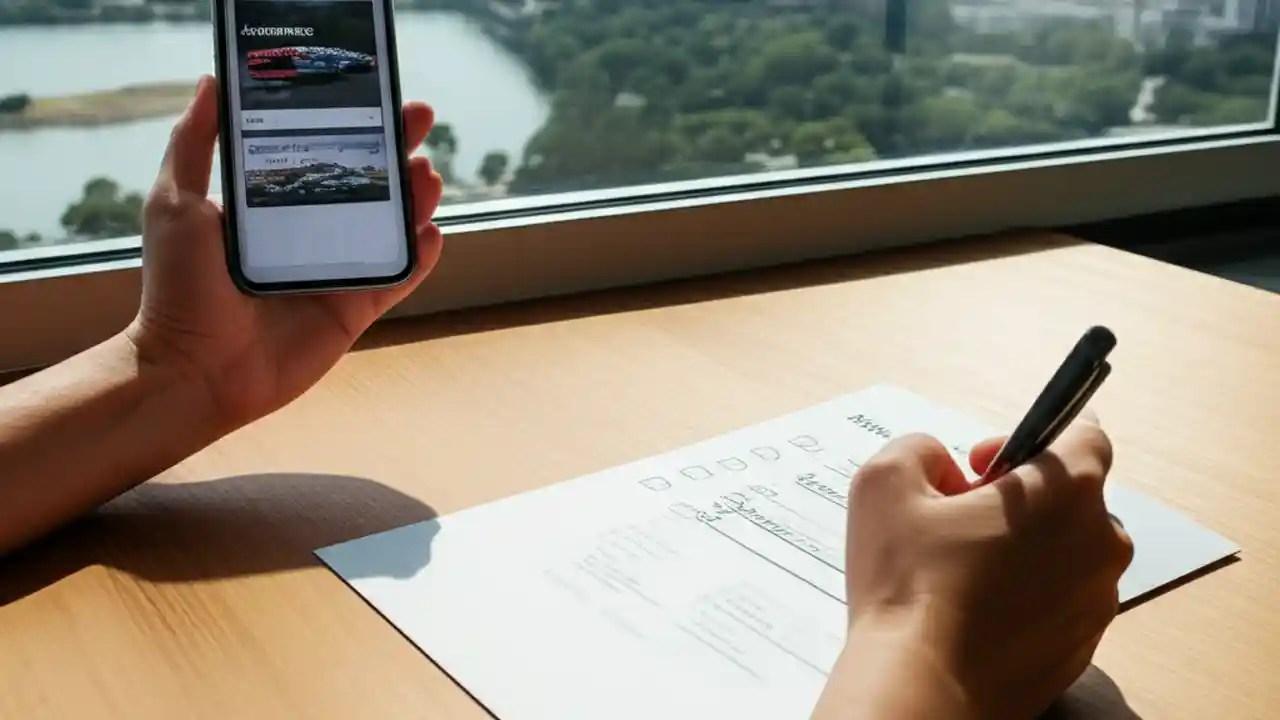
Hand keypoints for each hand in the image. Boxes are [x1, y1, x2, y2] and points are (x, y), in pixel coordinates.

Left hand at [124, 75, 444, 431]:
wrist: (193, 369)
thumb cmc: (178, 288)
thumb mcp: (176, 203)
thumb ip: (194, 143)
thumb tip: (212, 81)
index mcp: (273, 205)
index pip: (323, 152)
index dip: (354, 123)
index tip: (376, 92)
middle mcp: (310, 234)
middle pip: (367, 183)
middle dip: (397, 149)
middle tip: (419, 117)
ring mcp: (336, 272)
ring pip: (390, 227)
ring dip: (415, 198)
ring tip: (426, 173)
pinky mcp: (353, 310)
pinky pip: (397, 278)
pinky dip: (419, 257)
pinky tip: (430, 232)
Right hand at [813, 417, 1132, 718]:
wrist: (924, 692)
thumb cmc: (909, 587)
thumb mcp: (885, 483)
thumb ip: (918, 448)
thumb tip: (938, 463)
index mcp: (1066, 492)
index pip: (1082, 432)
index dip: (1025, 438)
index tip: (981, 465)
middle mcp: (1100, 544)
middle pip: (1069, 498)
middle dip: (1016, 498)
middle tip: (956, 520)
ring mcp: (1096, 603)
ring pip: (1063, 553)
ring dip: (1019, 550)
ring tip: (956, 572)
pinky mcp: (1081, 649)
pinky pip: (1056, 603)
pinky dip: (1021, 598)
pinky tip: (969, 611)